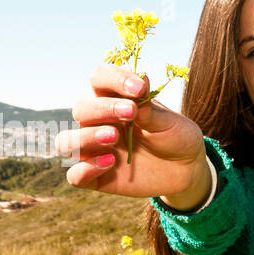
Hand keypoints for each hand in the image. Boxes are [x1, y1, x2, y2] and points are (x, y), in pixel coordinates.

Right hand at [58, 65, 205, 201]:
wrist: (187, 169)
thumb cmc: (176, 138)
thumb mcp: (170, 123)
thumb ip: (150, 110)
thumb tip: (139, 84)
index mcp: (116, 100)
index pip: (99, 79)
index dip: (113, 79)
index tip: (139, 88)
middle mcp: (99, 122)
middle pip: (81, 109)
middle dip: (103, 109)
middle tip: (130, 113)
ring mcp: (96, 150)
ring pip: (66, 141)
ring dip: (85, 137)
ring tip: (114, 136)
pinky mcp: (97, 176)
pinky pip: (75, 175)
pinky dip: (85, 169)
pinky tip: (110, 163)